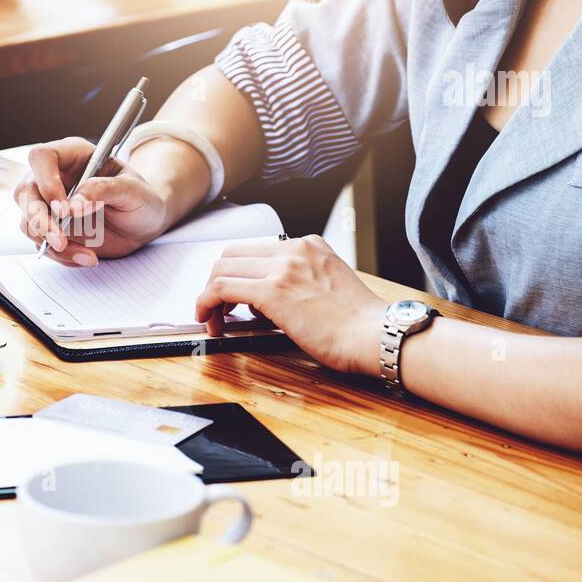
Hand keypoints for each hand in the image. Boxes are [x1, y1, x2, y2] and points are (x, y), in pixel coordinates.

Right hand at [13, 137, 169, 266]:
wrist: (143, 224)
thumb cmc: (140, 198)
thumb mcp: (133, 190)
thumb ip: (105, 190)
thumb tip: (76, 202)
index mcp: (73, 155)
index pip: (42, 158)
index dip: (46, 182)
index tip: (64, 209)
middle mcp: (55, 177)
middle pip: (25, 192)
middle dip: (39, 219)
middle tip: (61, 239)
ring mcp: (49, 204)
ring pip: (27, 220)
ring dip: (49, 242)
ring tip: (85, 254)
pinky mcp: (52, 228)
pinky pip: (41, 242)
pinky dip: (60, 255)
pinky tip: (85, 256)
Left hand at [195, 235, 387, 375]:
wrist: (374, 336)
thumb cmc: (358, 324)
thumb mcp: (329, 285)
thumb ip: (300, 281)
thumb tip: (265, 300)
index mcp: (309, 245)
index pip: (255, 249)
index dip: (236, 273)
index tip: (232, 296)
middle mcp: (294, 249)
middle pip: (232, 255)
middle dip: (216, 281)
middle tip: (217, 309)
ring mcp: (282, 267)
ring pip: (221, 269)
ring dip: (208, 296)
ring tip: (212, 320)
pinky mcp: (272, 291)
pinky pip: (220, 289)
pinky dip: (206, 303)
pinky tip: (209, 320)